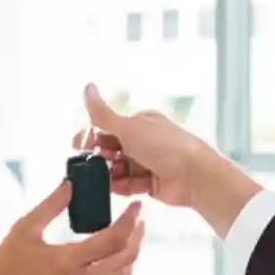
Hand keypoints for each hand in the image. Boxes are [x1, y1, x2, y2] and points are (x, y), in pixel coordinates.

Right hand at [0, 181, 143, 274]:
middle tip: (137, 221)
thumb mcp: (25, 228)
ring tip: (127, 239)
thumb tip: (73, 183)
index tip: (136, 207)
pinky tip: (112, 262)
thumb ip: (52, 204)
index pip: (114, 238)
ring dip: (129, 257)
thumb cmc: (5, 263)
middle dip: (137, 237)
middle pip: (125, 259)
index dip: (130, 220)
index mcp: (66, 261)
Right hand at [72, 84, 213, 206]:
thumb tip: (87, 87)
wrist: (194, 175)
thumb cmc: (164, 146)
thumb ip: (102, 114)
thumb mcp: (128, 127)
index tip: (80, 146)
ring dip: (109, 174)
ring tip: (105, 179)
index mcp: (139, 123)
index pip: (108, 127)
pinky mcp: (151, 183)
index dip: (92, 136)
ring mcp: (148, 163)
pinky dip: (121, 186)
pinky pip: (129, 184)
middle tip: (93, 165)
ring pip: (119, 169)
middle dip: (100, 157)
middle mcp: (144, 141)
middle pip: (112, 150)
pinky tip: (116, 188)